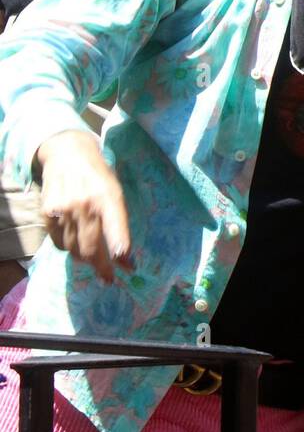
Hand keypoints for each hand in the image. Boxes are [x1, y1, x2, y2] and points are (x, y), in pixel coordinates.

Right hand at [36, 130, 132, 283]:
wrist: (67, 153)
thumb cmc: (98, 176)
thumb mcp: (115, 192)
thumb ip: (119, 222)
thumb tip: (124, 257)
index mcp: (108, 196)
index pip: (116, 226)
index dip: (120, 247)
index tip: (127, 266)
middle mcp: (85, 204)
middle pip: (91, 248)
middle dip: (102, 268)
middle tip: (108, 278)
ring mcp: (64, 209)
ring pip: (74, 250)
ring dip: (85, 259)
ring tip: (92, 259)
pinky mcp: (47, 213)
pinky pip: (59, 243)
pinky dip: (68, 248)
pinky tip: (75, 242)